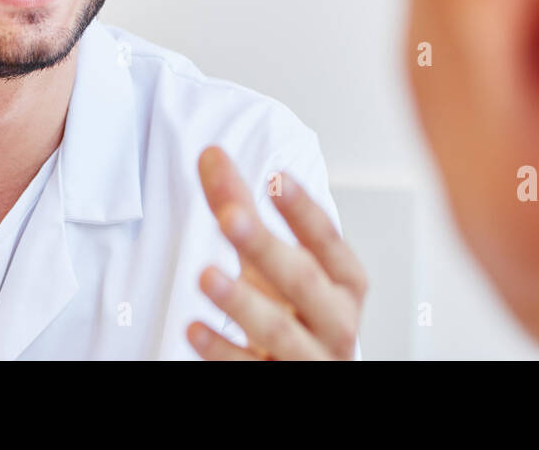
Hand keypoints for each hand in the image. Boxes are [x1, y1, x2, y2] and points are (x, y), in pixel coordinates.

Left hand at [188, 146, 366, 359]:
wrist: (304, 369)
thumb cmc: (293, 310)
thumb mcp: (270, 258)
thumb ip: (240, 207)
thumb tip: (211, 155)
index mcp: (343, 281)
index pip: (328, 239)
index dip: (302, 210)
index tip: (277, 178)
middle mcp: (335, 320)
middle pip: (303, 281)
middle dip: (265, 248)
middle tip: (230, 217)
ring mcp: (311, 358)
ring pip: (279, 332)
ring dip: (241, 303)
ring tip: (205, 275)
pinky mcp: (280, 383)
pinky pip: (249, 369)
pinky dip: (222, 350)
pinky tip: (194, 327)